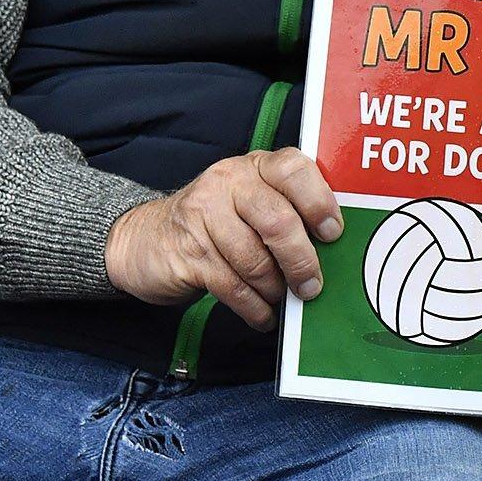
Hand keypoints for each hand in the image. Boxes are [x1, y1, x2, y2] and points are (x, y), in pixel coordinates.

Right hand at [103, 147, 341, 330]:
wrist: (147, 238)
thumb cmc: (217, 222)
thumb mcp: (251, 201)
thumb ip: (288, 208)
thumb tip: (334, 245)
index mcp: (255, 165)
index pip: (294, 170)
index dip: (319, 203)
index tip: (333, 234)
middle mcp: (228, 182)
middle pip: (278, 222)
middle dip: (301, 261)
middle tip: (311, 285)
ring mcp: (203, 215)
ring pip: (255, 260)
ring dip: (274, 288)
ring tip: (280, 297)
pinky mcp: (188, 252)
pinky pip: (232, 286)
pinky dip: (254, 307)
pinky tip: (262, 314)